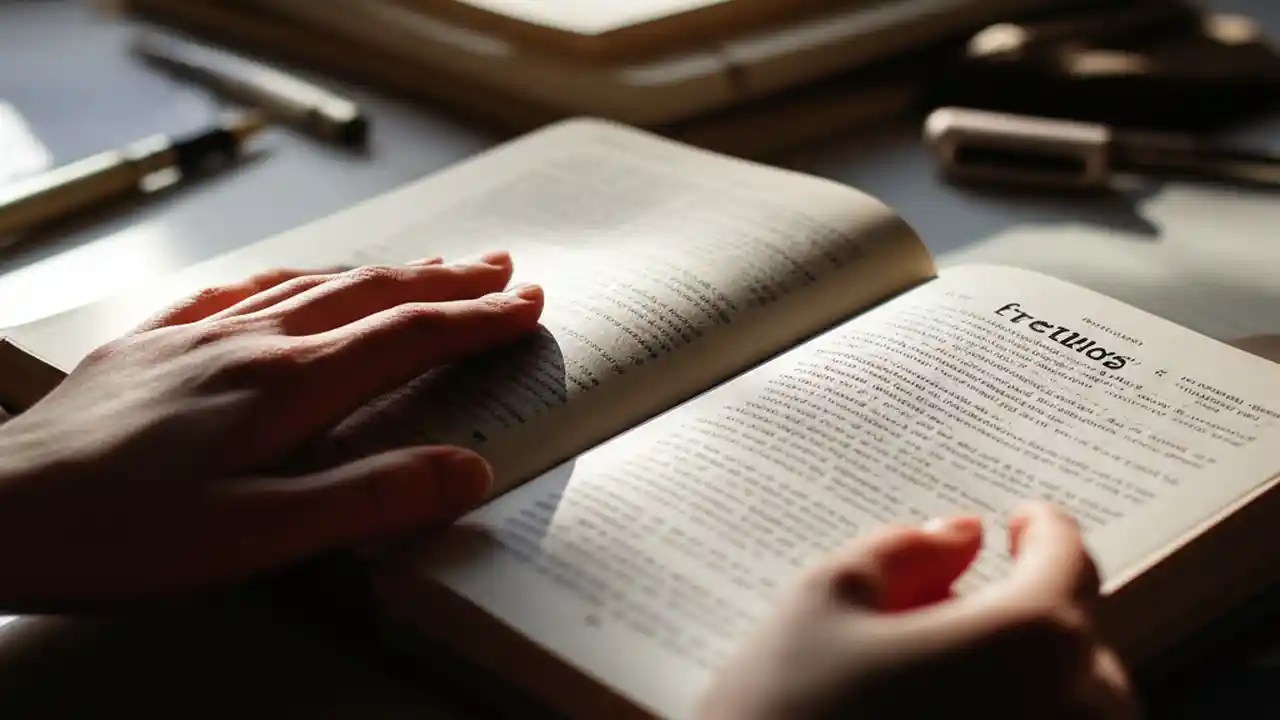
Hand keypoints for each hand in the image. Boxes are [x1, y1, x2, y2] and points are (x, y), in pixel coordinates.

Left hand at [0, 251, 542, 609]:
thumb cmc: (121, 533)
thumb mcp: (260, 537)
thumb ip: (370, 499)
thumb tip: (466, 473)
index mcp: (288, 387)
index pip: (408, 337)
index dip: (477, 320)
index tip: (527, 305)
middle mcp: (250, 345)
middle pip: (370, 295)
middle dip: (445, 282)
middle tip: (500, 269)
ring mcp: (197, 339)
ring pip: (311, 285)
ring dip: (380, 272)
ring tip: (425, 264)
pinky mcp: (149, 348)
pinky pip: (234, 293)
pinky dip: (286, 279)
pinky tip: (288, 279)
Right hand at [700, 504, 1136, 719]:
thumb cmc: (781, 714)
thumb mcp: (825, 601)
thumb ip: (902, 552)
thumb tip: (960, 536)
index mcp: (1030, 641)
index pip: (1068, 563)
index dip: (1043, 530)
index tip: (1021, 523)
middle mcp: (1070, 713)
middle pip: (1078, 644)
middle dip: (1030, 613)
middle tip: (960, 603)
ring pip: (1073, 710)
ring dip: (1026, 679)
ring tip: (938, 671)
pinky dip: (1012, 718)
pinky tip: (935, 715)